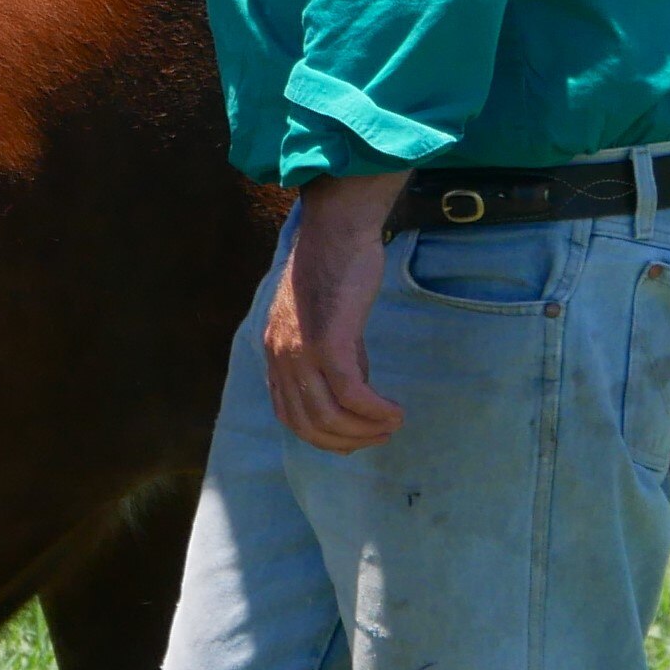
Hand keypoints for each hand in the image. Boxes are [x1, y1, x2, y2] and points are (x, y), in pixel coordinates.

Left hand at [264, 171, 405, 452]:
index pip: (289, 414)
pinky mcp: (328, 340)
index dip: (323, 436)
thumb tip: (355, 393)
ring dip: (365, 430)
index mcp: (276, 352)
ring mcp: (300, 350)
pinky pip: (350, 392)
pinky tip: (394, 411)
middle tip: (381, 436)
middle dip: (348, 441)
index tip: (354, 440)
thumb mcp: (326, 322)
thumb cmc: (335, 267)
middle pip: (308, 424)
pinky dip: (375, 410)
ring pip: (328, 415)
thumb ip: (334, 356)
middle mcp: (280, 356)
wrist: (337, 228)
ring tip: (392, 424)